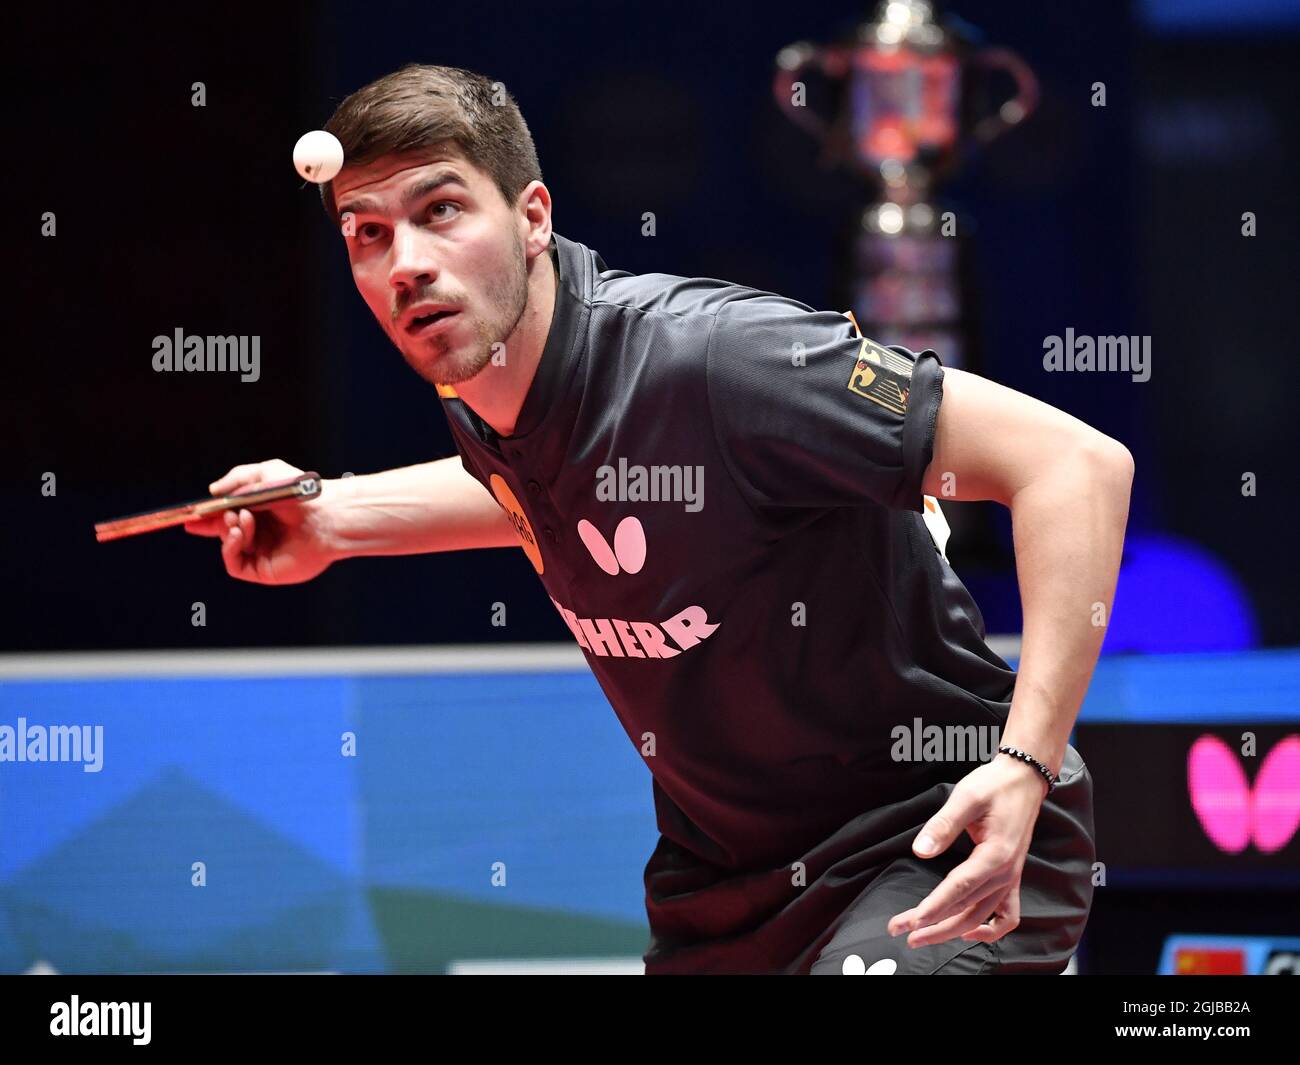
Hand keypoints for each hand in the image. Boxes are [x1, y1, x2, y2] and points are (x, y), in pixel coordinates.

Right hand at [184, 458, 340, 584]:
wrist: (325, 516)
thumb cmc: (299, 493)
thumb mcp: (265, 474)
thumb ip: (237, 479)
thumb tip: (213, 492)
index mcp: (259, 512)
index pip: (226, 517)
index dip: (207, 517)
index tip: (190, 515)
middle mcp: (260, 534)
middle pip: (223, 533)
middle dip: (214, 523)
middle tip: (220, 512)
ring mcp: (262, 553)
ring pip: (228, 546)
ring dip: (228, 530)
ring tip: (243, 517)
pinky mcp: (265, 570)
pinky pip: (235, 565)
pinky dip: (229, 549)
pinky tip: (237, 533)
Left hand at [887, 754, 1048, 947]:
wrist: (1024, 781)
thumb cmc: (994, 786)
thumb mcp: (966, 797)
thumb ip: (943, 824)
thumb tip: (920, 849)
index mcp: (995, 855)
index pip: (959, 889)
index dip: (933, 908)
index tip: (910, 921)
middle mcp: (1005, 873)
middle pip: (967, 910)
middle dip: (933, 926)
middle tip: (901, 931)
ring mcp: (1010, 879)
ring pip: (981, 918)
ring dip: (952, 931)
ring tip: (923, 936)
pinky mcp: (1011, 878)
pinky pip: (1006, 916)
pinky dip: (989, 930)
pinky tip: (969, 932)